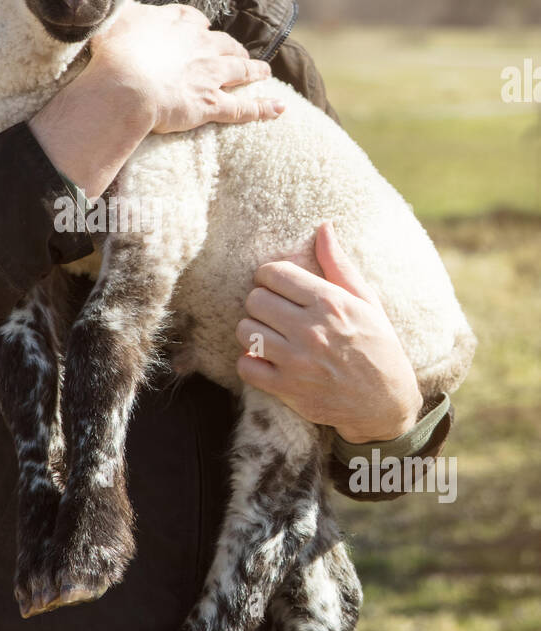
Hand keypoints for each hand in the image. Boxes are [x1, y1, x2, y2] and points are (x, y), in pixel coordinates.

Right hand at [88, 1, 283, 134]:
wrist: (124, 85)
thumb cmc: (114, 52)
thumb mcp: (113, 19)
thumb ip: (119, 10)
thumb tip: (113, 1)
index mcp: (176, 22)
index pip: (193, 20)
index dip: (197, 26)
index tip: (198, 29)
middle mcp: (199, 45)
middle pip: (223, 43)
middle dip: (232, 47)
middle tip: (238, 51)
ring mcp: (210, 74)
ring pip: (240, 69)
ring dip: (254, 70)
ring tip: (264, 71)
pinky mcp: (211, 103)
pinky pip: (243, 107)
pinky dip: (263, 108)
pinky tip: (278, 108)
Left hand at [235, 221, 423, 441]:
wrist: (386, 403)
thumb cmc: (377, 346)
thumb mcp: (366, 301)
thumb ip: (338, 264)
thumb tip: (324, 226)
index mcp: (330, 302)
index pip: (274, 274)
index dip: (270, 277)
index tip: (278, 287)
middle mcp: (311, 330)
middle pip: (254, 300)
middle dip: (261, 303)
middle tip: (275, 312)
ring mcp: (297, 361)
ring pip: (245, 331)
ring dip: (253, 331)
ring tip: (270, 335)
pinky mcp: (287, 389)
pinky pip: (245, 366)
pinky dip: (250, 362)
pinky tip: (266, 359)